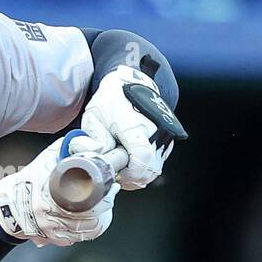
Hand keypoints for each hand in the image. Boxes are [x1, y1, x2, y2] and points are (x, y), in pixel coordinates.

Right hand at [0, 134, 117, 246]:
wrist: (7, 203)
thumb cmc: (28, 181)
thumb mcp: (45, 159)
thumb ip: (65, 148)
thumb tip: (91, 143)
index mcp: (49, 196)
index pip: (87, 203)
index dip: (104, 198)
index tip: (111, 188)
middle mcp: (49, 216)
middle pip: (90, 219)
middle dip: (105, 208)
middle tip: (110, 197)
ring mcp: (50, 229)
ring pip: (86, 231)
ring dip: (99, 221)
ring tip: (104, 209)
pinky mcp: (51, 238)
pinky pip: (76, 239)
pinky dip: (86, 232)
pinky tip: (91, 223)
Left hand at [80, 66, 175, 190]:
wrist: (131, 83)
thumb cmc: (111, 100)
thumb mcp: (93, 117)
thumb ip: (93, 140)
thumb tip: (96, 158)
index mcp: (135, 125)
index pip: (141, 158)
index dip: (130, 173)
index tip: (118, 173)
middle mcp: (155, 131)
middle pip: (150, 170)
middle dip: (132, 178)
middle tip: (117, 172)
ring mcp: (164, 136)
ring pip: (155, 169)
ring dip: (139, 174)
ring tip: (123, 165)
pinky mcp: (168, 139)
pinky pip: (158, 162)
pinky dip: (145, 167)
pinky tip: (132, 160)